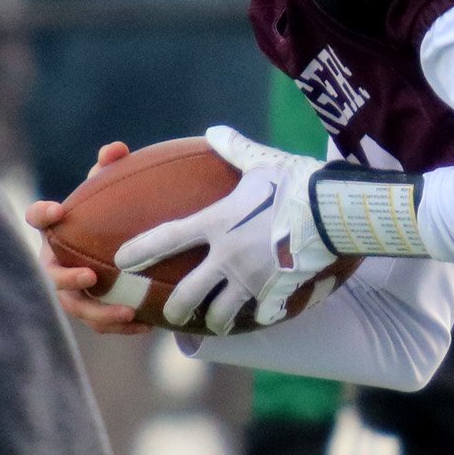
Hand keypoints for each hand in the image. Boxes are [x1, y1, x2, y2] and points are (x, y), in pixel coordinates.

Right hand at [29, 142, 147, 337]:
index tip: (57, 211)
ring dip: (99, 312)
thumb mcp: (106, 191)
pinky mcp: (89, 310)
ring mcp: (68, 290)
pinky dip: (122, 325)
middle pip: (51, 275)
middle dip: (66, 278)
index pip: (37, 219)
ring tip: (125, 310)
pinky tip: (146, 323)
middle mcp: (54, 263)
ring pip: (76, 307)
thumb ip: (108, 169)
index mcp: (53, 231)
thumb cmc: (103, 214)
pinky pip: (101, 323)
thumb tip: (117, 149)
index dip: (42, 215)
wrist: (112, 247)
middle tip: (89, 276)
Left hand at [116, 126, 338, 333]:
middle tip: (169, 314)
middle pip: (188, 294)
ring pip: (221, 313)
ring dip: (214, 321)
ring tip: (213, 322)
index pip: (168, 238)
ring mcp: (252, 278)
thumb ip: (234, 149)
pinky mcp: (277, 291)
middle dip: (174, 308)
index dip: (141, 250)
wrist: (331, 210)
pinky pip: (262, 314)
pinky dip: (259, 315)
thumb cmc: (294, 181)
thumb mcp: (261, 162)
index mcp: (217, 223)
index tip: (122, 261)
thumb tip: (215, 131)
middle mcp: (228, 256)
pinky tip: (260, 316)